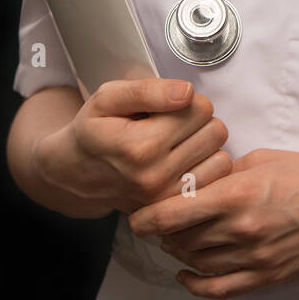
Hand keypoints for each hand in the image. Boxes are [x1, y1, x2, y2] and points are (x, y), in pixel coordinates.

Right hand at [33, 77, 231, 214]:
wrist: (76, 173)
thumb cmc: (94, 130)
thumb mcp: (108, 98)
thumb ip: (148, 91)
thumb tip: (187, 93)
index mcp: (138, 146)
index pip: (200, 108)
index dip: (189, 100)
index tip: (170, 105)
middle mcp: (154, 176)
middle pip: (215, 131)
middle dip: (199, 121)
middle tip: (175, 123)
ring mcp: (166, 197)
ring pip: (221, 157)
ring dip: (206, 145)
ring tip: (181, 141)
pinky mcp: (174, 208)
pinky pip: (216, 180)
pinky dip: (208, 166)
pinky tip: (187, 159)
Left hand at [127, 148, 298, 297]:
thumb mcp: (266, 159)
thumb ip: (228, 173)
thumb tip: (197, 182)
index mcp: (238, 195)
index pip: (175, 212)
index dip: (147, 217)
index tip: (136, 216)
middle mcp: (241, 230)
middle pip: (181, 240)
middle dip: (163, 232)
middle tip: (156, 222)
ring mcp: (254, 258)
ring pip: (196, 263)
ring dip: (179, 253)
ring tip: (175, 239)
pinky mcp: (266, 278)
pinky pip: (219, 288)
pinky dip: (195, 284)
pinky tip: (186, 274)